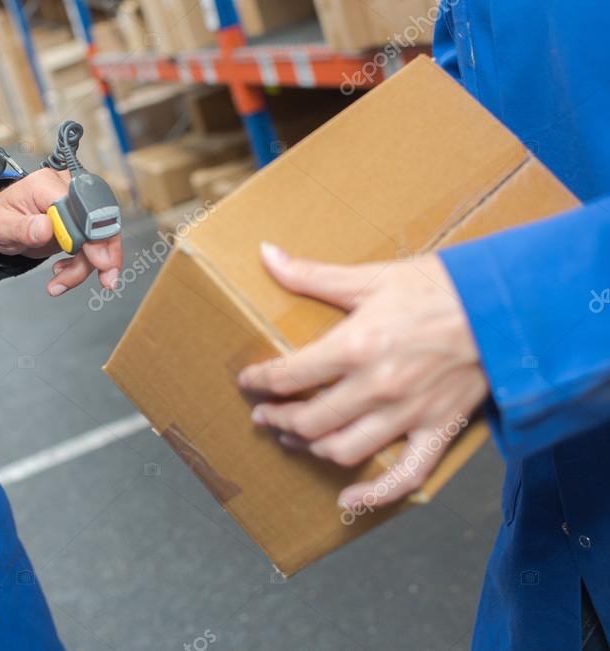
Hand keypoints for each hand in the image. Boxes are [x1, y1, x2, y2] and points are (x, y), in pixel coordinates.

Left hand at [0, 168, 122, 295]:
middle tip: (108, 278)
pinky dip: (81, 267)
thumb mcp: (2, 226)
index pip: (78, 206)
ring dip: (85, 268)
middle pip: (98, 221)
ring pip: (97, 241)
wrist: (3, 226)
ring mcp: (76, 209)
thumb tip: (45, 228)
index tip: (100, 259)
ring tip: (60, 284)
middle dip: (105, 253)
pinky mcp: (80, 226)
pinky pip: (91, 249)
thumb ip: (24, 228)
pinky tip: (62, 275)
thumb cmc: (1, 219)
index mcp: (46, 184)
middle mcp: (66, 192)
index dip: (92, 233)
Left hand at [238, 244, 488, 509]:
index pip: (289, 375)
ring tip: (294, 438)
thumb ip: (312, 275)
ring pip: (343, 449)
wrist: (505, 307)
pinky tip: (348, 499)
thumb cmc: (438, 287)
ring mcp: (407, 414)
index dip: (261, 382)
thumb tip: (266, 255)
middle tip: (264, 413)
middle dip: (278, 418)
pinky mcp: (437, 429)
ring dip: (310, 447)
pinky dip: (375, 495)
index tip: (250, 381)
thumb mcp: (370, 277)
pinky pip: (405, 476)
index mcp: (355, 346)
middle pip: (309, 419)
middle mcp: (377, 387)